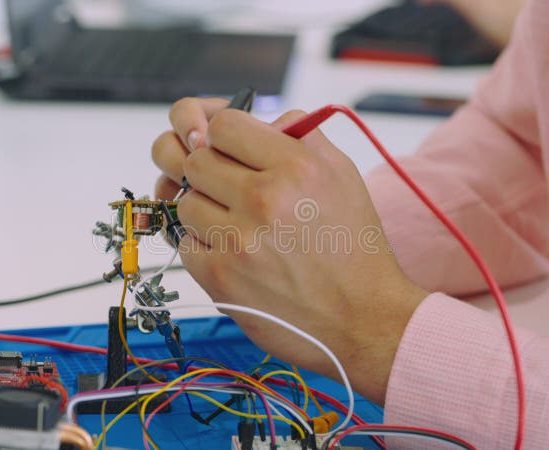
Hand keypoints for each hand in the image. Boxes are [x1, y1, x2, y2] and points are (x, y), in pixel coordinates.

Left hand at [154, 100, 427, 403]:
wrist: (363, 318)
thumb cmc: (353, 248)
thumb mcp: (343, 175)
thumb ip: (302, 136)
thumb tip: (264, 118)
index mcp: (297, 166)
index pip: (224, 125)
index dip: (223, 136)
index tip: (231, 150)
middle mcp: (265, 199)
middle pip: (197, 161)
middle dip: (210, 171)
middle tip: (230, 188)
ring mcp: (238, 241)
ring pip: (186, 202)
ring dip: (205, 209)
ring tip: (237, 224)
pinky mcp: (220, 278)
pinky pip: (185, 243)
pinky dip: (203, 245)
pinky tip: (233, 252)